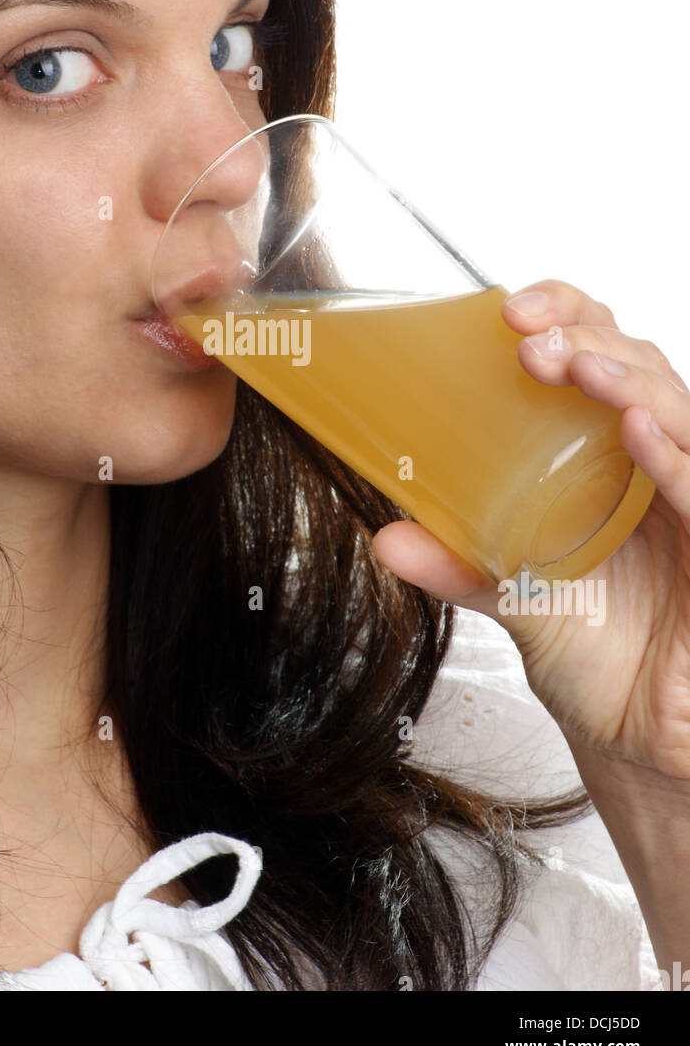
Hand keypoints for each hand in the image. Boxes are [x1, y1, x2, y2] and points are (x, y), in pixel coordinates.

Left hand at [371, 279, 689, 783]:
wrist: (637, 736)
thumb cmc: (596, 652)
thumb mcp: (514, 596)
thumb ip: (458, 563)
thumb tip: (385, 538)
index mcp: (613, 456)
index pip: (603, 356)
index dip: (569, 316)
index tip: (509, 309)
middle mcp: (662, 466)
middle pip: (641, 372)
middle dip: (588, 341)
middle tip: (527, 339)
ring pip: (680, 417)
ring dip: (627, 382)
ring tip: (574, 365)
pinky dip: (677, 458)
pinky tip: (638, 431)